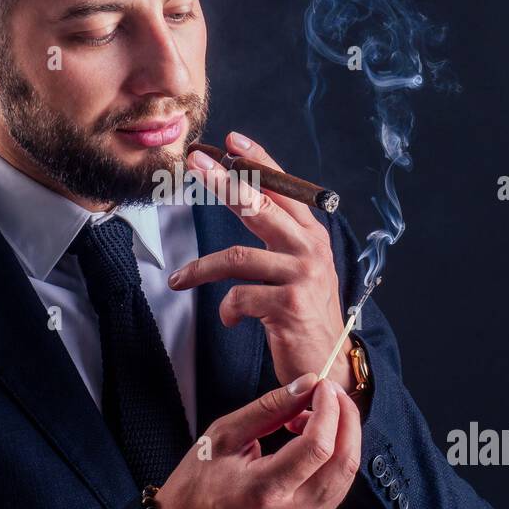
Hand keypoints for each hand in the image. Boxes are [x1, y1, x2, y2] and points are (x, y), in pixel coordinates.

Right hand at [154, 373, 361, 508]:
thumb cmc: (199, 482)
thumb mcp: (225, 434)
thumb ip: (269, 407)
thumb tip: (306, 384)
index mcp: (264, 490)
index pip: (317, 446)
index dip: (327, 409)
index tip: (320, 385)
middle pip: (343, 461)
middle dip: (345, 418)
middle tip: (329, 392)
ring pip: (347, 473)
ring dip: (342, 435)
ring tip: (312, 414)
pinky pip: (338, 485)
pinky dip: (335, 454)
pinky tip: (312, 438)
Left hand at [168, 131, 355, 393]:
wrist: (329, 367)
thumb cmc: (305, 316)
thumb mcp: (298, 270)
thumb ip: (277, 239)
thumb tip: (241, 201)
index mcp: (312, 235)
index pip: (284, 189)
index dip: (259, 162)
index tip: (232, 141)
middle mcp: (310, 249)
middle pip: (260, 205)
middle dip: (223, 182)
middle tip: (194, 164)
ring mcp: (303, 275)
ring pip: (237, 256)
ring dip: (200, 269)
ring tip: (180, 279)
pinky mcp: (289, 305)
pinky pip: (239, 297)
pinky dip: (227, 309)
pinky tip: (230, 318)